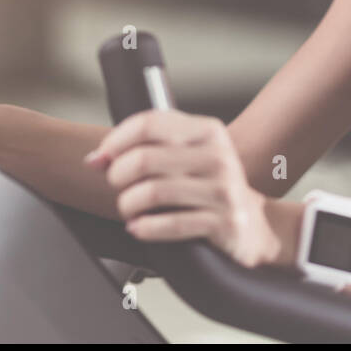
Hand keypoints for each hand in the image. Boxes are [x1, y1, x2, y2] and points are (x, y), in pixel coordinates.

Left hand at [84, 109, 280, 268]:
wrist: (253, 227)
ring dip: (128, 205)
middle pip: (145, 158)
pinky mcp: (224, 223)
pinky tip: (139, 228)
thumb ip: (148, 150)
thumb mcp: (189, 158)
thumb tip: (96, 159)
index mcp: (208, 131)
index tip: (104, 157)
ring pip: (153, 192)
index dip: (117, 140)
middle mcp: (218, 157)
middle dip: (118, 176)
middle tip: (119, 186)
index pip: (150, 123)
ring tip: (129, 209)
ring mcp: (224, 190)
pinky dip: (145, 228)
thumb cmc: (210, 189)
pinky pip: (171, 224)